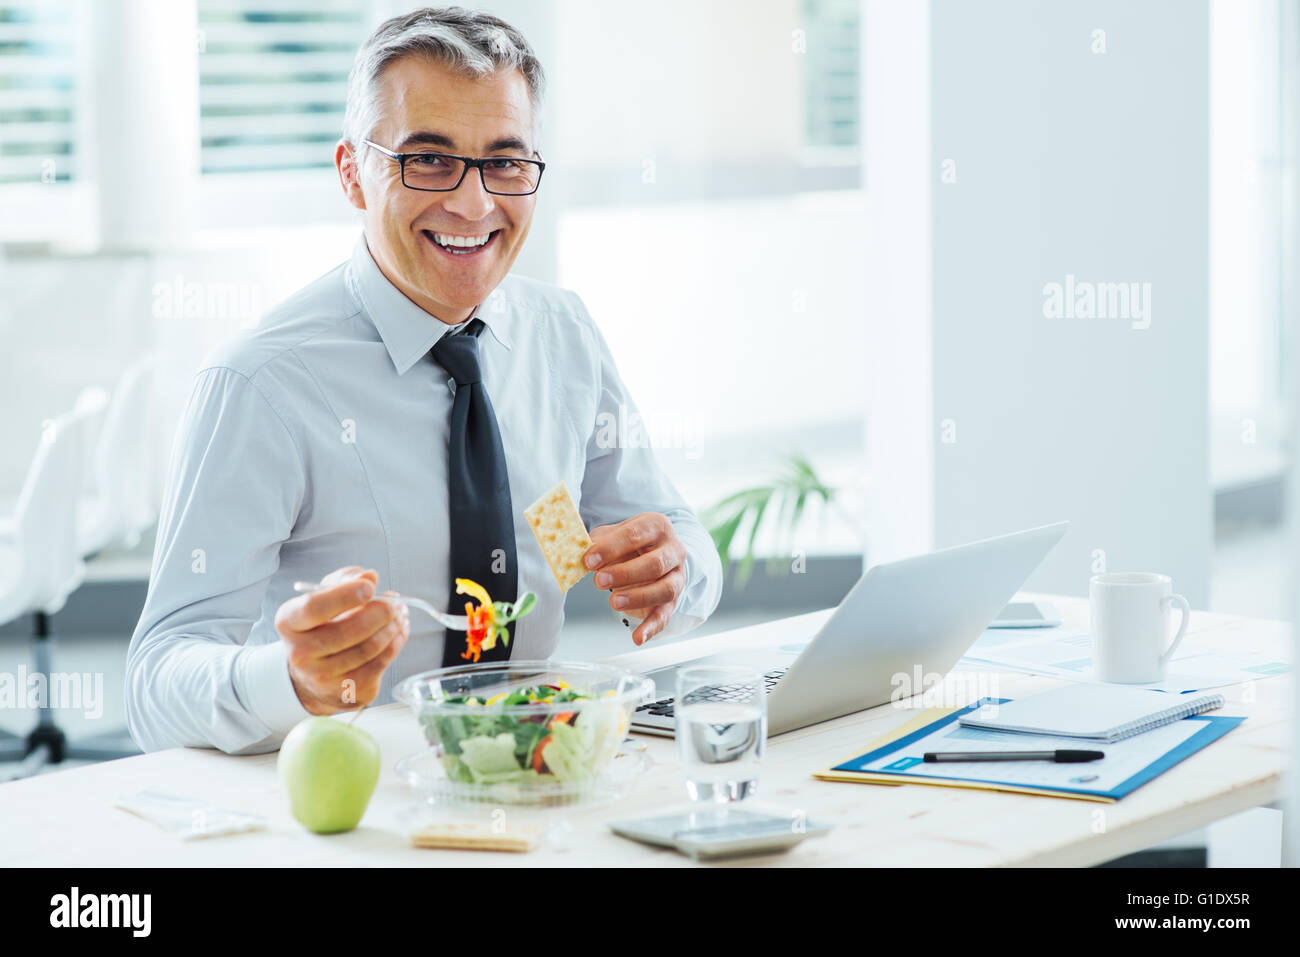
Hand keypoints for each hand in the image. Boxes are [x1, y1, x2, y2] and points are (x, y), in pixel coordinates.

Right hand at [275, 565, 410, 714]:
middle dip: (381, 612)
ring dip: (392, 627)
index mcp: (289, 623)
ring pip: (369, 648)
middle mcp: (300, 654)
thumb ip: (345, 579)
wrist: (314, 673)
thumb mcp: (326, 595)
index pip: (314, 608)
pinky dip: (395, 644)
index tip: (369, 587)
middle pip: (349, 630)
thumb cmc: (322, 625)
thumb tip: (369, 577)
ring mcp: (322, 677)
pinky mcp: (346, 692)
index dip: (345, 595)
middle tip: (394, 603)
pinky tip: (397, 633)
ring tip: (399, 615)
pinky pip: (379, 664)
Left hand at [585, 513, 686, 645]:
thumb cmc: (630, 542)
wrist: (654, 551)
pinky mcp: (673, 600)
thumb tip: (575, 551)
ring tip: (613, 602)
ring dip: (639, 597)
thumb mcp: (614, 533)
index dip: (611, 548)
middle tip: (599, 581)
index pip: (635, 535)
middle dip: (625, 573)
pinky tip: (638, 638)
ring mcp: (676, 576)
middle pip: (655, 563)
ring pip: (665, 589)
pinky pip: (665, 615)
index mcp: (656, 526)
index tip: (589, 560)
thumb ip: (597, 541)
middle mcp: (673, 550)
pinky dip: (652, 628)